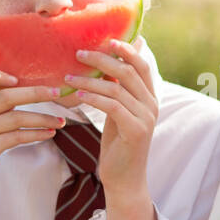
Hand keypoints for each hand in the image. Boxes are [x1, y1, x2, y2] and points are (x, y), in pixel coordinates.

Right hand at [0, 71, 64, 211]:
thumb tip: (15, 98)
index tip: (15, 78)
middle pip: (5, 96)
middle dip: (35, 93)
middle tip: (56, 92)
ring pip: (16, 117)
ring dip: (43, 118)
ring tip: (61, 120)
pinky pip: (17, 137)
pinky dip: (36, 134)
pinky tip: (49, 133)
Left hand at [63, 38, 157, 200]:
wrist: (125, 179)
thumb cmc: (118, 145)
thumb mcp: (117, 113)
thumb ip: (116, 91)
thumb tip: (103, 66)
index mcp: (149, 99)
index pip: (141, 66)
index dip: (127, 50)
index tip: (107, 39)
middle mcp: (151, 105)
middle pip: (129, 72)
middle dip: (103, 59)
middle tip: (79, 53)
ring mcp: (146, 118)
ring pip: (117, 88)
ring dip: (90, 79)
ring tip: (68, 75)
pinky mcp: (136, 131)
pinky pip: (112, 106)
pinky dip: (94, 97)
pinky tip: (77, 93)